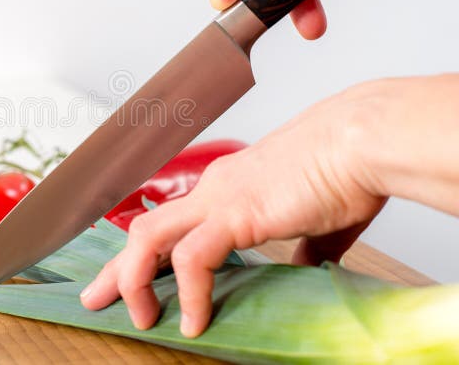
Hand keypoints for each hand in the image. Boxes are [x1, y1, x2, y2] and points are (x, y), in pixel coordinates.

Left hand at [80, 80, 392, 336]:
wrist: (363, 138)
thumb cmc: (347, 169)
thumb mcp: (319, 218)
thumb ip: (307, 245)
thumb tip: (308, 266)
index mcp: (228, 188)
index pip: (172, 225)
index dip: (147, 255)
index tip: (132, 280)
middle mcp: (212, 189)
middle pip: (144, 230)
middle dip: (117, 268)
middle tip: (96, 298)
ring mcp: (218, 198)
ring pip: (148, 238)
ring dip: (135, 280)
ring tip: (143, 318)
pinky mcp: (235, 211)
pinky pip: (194, 257)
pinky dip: (188, 293)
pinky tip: (195, 320)